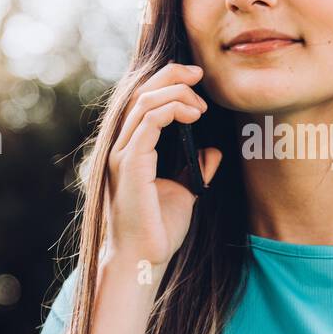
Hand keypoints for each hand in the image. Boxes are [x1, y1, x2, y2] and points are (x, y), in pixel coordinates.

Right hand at [105, 62, 222, 268]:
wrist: (144, 260)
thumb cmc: (158, 230)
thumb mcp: (184, 193)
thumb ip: (195, 170)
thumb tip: (212, 152)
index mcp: (130, 149)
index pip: (143, 100)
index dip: (168, 81)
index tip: (197, 79)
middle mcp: (120, 146)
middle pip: (140, 92)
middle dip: (171, 75)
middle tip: (200, 73)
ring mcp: (121, 154)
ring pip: (144, 101)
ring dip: (176, 93)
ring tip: (201, 104)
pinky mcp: (129, 163)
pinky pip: (148, 122)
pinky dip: (172, 109)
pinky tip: (193, 115)